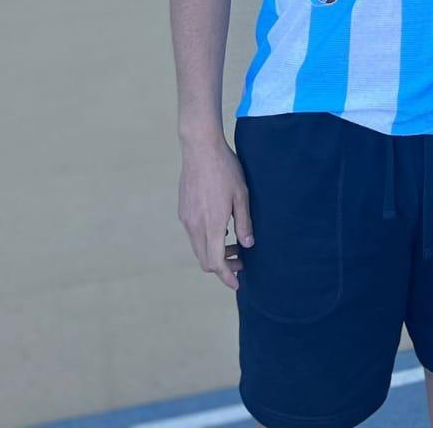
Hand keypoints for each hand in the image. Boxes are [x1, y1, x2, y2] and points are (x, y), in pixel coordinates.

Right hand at [178, 134, 253, 290]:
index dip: (226, 276)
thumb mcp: (242, 195)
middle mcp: (195, 226)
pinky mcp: (183, 210)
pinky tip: (221, 227)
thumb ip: (245, 222)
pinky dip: (207, 240)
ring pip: (198, 248)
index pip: (216, 263)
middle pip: (205, 260)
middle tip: (240, 260)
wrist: (200, 148)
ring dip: (214, 252)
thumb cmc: (226, 169)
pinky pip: (194, 234)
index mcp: (212, 225)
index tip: (236, 283)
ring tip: (234, 243)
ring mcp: (186, 218)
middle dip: (222, 266)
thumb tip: (248, 245)